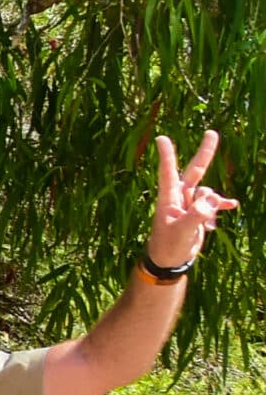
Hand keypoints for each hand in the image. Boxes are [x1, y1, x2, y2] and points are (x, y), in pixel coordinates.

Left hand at [147, 129, 237, 270]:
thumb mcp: (182, 231)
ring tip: (207, 223)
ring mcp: (190, 204)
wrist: (170, 261)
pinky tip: (232, 206)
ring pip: (207, 193)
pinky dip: (222, 205)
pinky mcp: (199, 213)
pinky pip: (214, 203)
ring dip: (213, 203)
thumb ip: (198, 214)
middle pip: (195, 171)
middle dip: (205, 152)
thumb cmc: (168, 246)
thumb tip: (214, 198)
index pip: (168, 172)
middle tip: (212, 132)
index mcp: (169, 199)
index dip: (167, 155)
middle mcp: (179, 197)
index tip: (161, 138)